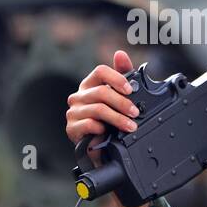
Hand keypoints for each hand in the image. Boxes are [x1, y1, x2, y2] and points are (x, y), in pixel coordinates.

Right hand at [66, 50, 146, 206]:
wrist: (106, 152)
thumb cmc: (112, 123)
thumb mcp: (121, 99)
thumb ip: (122, 76)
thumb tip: (120, 54)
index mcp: (90, 86)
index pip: (100, 71)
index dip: (116, 78)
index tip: (130, 89)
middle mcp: (79, 97)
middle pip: (101, 92)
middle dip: (122, 103)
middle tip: (135, 113)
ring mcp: (74, 113)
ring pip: (97, 109)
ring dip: (117, 118)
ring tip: (131, 126)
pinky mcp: (72, 129)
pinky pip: (87, 124)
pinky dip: (100, 128)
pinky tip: (107, 133)